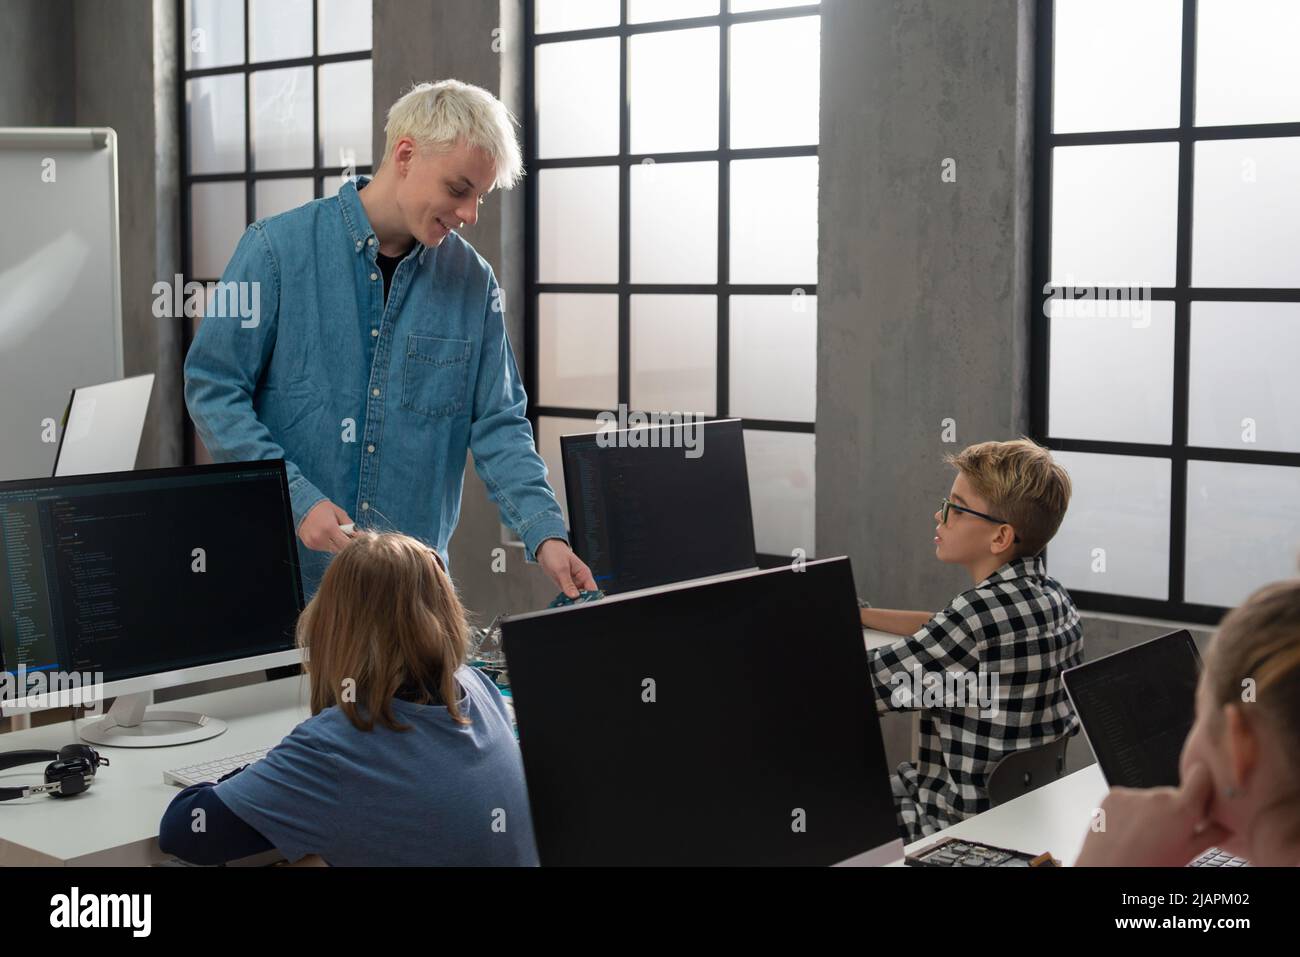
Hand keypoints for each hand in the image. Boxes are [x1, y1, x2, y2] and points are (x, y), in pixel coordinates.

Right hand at [298, 499, 354, 553]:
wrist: (304, 506)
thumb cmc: (324, 508)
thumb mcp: (340, 514)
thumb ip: (351, 526)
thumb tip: (360, 536)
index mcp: (329, 528)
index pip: (346, 544)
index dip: (353, 544)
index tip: (356, 541)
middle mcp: (320, 537)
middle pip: (339, 549)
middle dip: (344, 543)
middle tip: (345, 535)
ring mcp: (314, 542)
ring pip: (332, 550)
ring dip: (336, 544)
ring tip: (334, 533)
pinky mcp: (310, 545)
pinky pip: (323, 549)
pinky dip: (327, 544)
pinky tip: (326, 535)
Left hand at [536, 539, 595, 598]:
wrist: (544, 548)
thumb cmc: (556, 552)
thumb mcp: (561, 568)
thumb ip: (568, 583)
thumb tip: (574, 595)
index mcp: (584, 573)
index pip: (592, 589)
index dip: (591, 597)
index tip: (585, 603)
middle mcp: (579, 579)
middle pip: (585, 595)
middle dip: (580, 601)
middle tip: (573, 605)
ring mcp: (572, 583)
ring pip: (575, 597)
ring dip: (571, 602)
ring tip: (566, 604)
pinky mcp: (564, 585)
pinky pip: (567, 596)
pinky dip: (564, 600)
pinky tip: (562, 602)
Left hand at [1074, 762, 1231, 865]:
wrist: (1107, 870)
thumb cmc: (1146, 867)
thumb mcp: (1186, 854)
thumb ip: (1210, 835)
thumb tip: (1227, 827)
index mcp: (1181, 810)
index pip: (1201, 776)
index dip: (1204, 782)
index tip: (1203, 789)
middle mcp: (1157, 796)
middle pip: (1174, 794)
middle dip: (1174, 809)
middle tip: (1167, 833)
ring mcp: (1133, 794)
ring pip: (1150, 798)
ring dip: (1151, 811)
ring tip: (1144, 836)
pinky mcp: (1113, 795)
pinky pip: (1129, 798)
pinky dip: (1130, 810)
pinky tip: (1128, 830)